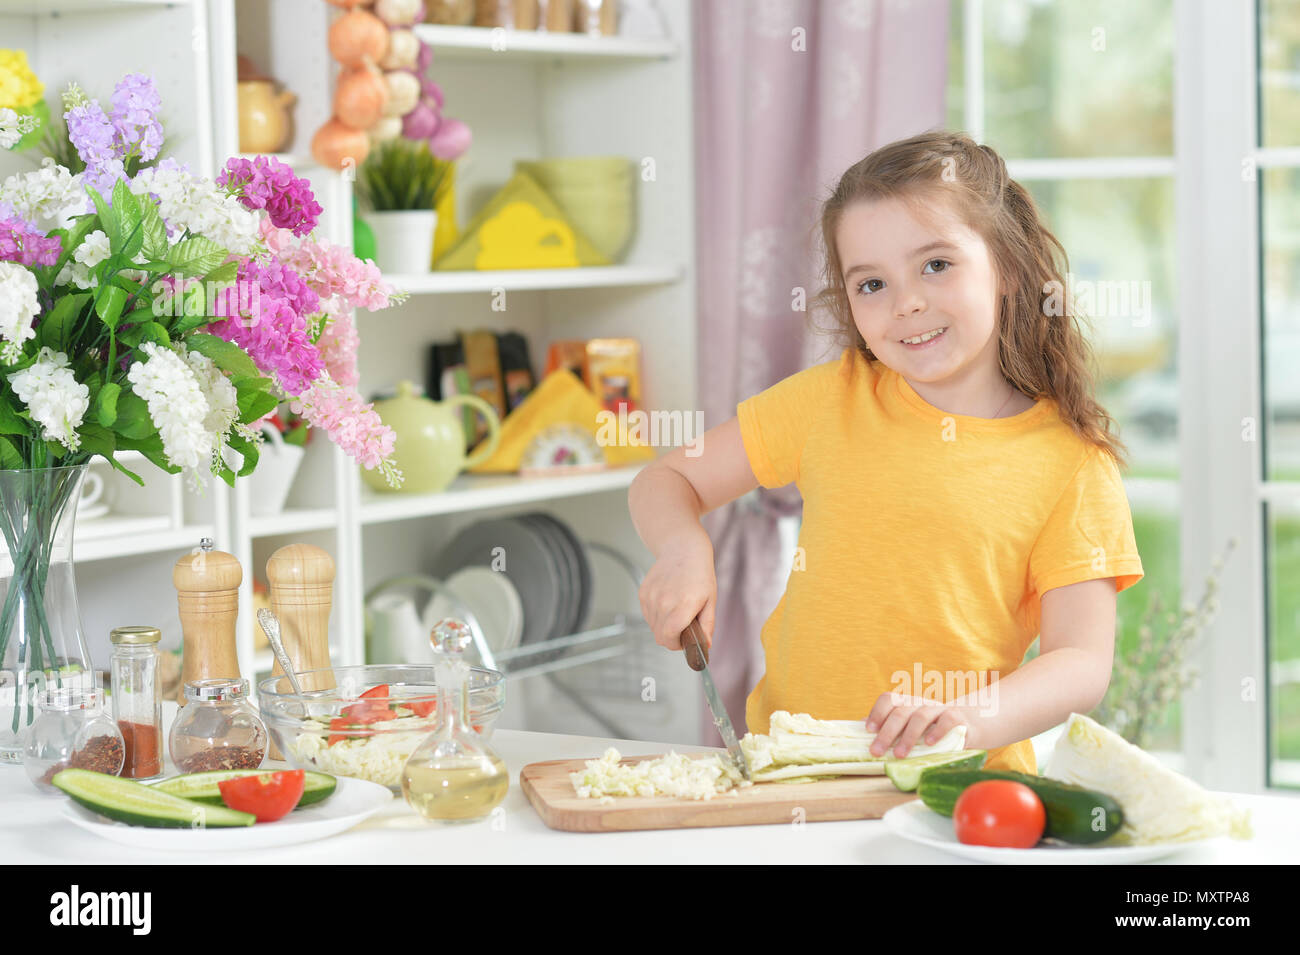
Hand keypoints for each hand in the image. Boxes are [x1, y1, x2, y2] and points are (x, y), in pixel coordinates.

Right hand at [637, 530, 715, 652]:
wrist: (682, 550)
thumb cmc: (699, 574)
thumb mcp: (710, 600)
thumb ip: (707, 625)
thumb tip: (705, 645)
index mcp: (683, 606)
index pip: (669, 638)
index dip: (677, 645)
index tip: (684, 642)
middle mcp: (663, 603)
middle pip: (660, 636)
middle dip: (672, 638)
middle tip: (683, 628)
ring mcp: (651, 598)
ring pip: (653, 627)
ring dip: (663, 626)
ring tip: (676, 611)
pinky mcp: (643, 593)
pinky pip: (647, 615)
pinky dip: (656, 616)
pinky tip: (667, 603)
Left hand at [864, 692, 971, 757]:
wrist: (969, 725)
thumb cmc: (933, 730)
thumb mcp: (911, 728)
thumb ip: (890, 728)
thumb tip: (859, 730)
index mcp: (907, 704)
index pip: (889, 699)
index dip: (877, 712)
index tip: (868, 729)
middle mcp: (921, 703)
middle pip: (901, 712)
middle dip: (886, 732)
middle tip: (876, 751)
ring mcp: (939, 709)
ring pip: (920, 716)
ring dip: (908, 736)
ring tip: (899, 754)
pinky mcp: (957, 718)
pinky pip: (947, 720)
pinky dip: (937, 731)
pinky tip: (929, 744)